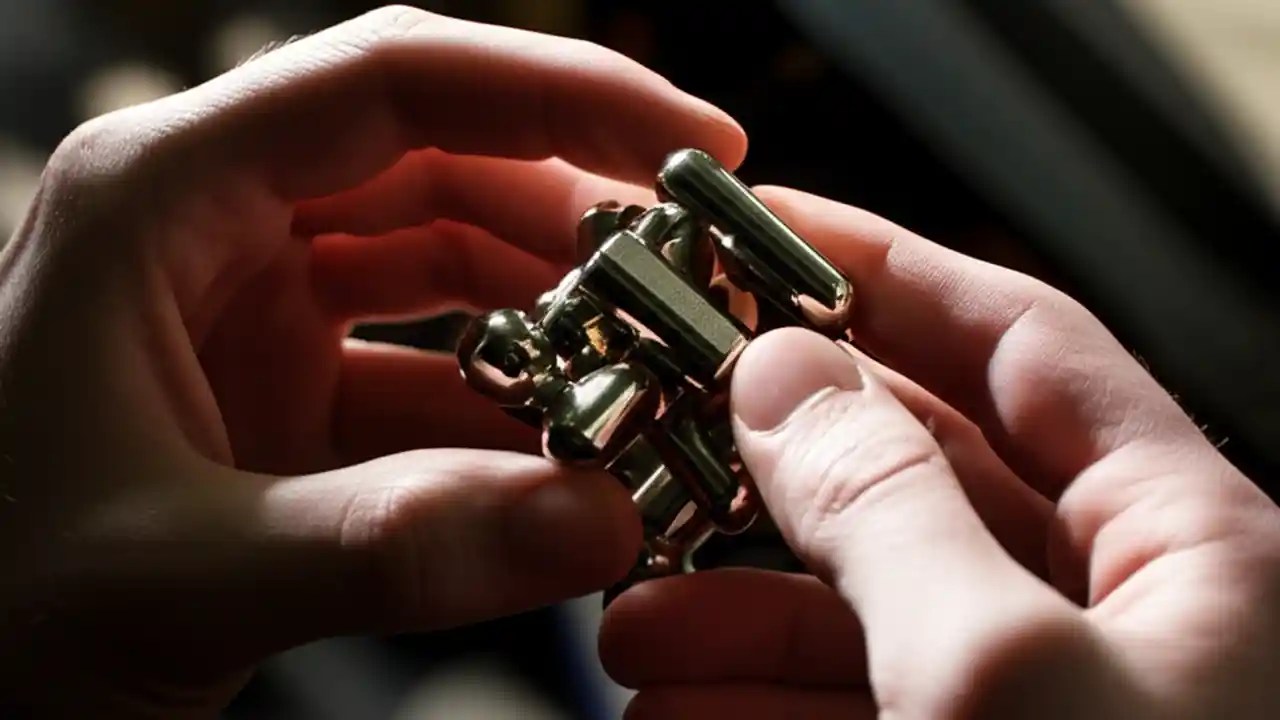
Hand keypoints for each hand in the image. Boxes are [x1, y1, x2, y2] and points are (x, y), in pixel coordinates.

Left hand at [0, 6, 745, 716]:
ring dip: (556, 310)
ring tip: (649, 365)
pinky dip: (511, 403)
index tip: (689, 146)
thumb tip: (595, 520)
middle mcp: (218, 228)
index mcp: (165, 197)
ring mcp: (256, 309)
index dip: (563, 95)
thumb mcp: (178, 577)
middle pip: (445, 162)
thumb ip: (392, 550)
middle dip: (580, 216)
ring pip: (450, 260)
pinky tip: (570, 452)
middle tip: (692, 280)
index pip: (397, 81)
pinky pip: (432, 367)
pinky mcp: (287, 391)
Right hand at [600, 188, 1279, 717]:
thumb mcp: (997, 673)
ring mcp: (1051, 698)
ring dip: (739, 607)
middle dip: (773, 471)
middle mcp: (1128, 613)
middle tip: (660, 442)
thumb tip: (784, 369)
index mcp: (1194, 547)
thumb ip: (888, 505)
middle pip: (920, 476)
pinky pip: (858, 699)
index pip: (1026, 343)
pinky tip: (681, 704)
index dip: (886, 274)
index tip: (758, 238)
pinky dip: (758, 695)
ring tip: (640, 621)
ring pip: (869, 604)